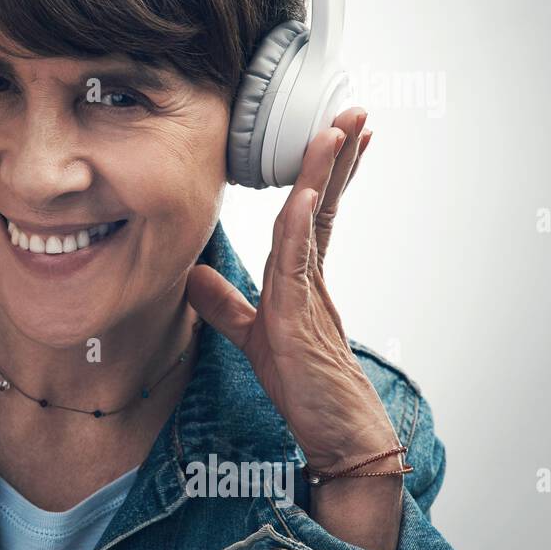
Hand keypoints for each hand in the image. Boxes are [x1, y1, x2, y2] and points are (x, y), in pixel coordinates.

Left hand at [185, 107, 395, 472]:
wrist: (338, 436)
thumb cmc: (306, 391)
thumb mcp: (254, 338)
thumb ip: (226, 306)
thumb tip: (194, 274)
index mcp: (302, 279)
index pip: (312, 214)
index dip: (322, 175)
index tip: (339, 138)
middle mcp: (310, 278)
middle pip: (324, 204)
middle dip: (338, 157)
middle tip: (356, 113)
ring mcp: (309, 293)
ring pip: (314, 220)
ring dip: (326, 173)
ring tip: (341, 129)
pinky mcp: (300, 317)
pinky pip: (298, 261)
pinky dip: (299, 225)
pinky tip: (305, 193)